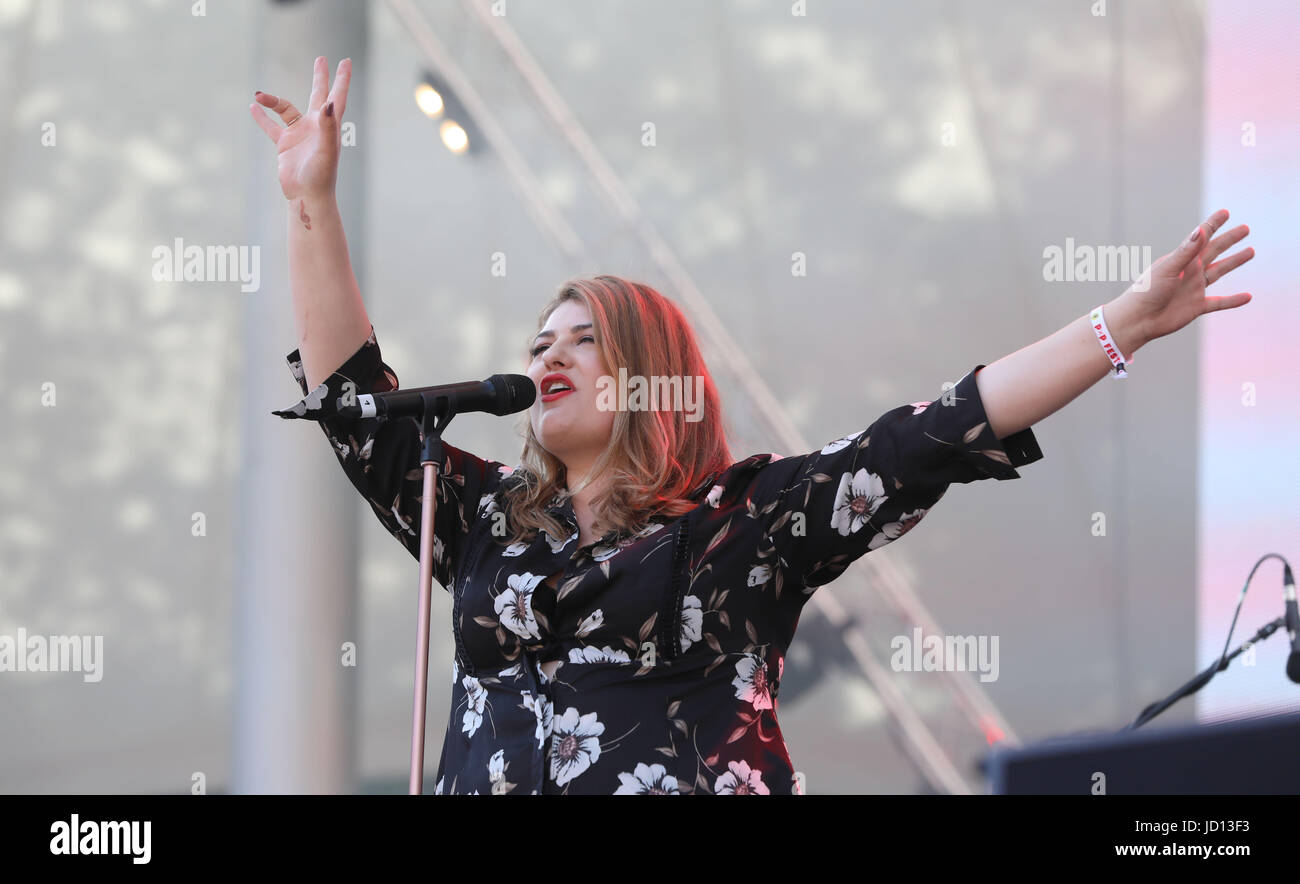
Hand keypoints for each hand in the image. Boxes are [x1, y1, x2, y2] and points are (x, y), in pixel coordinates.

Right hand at [249, 56, 351, 200]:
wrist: (307, 196)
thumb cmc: (321, 175)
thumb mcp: (326, 149)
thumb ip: (328, 125)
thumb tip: (329, 103)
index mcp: (329, 126)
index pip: (337, 97)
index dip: (341, 79)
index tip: (345, 61)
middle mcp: (315, 127)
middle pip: (318, 95)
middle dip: (320, 77)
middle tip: (320, 58)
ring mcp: (299, 135)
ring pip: (285, 109)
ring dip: (272, 100)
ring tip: (258, 95)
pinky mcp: (284, 144)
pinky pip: (271, 126)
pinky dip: (262, 117)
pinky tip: (253, 106)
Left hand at [1117, 208, 1254, 346]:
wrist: (1138, 320)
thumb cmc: (1147, 291)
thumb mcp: (1168, 268)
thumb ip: (1186, 251)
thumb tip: (1201, 230)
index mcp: (1182, 259)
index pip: (1202, 237)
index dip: (1213, 224)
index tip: (1225, 212)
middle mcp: (1190, 271)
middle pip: (1215, 251)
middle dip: (1230, 239)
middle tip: (1245, 228)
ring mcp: (1194, 288)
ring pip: (1219, 272)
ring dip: (1234, 262)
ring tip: (1250, 251)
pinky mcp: (1196, 307)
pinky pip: (1220, 303)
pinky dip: (1233, 301)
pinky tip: (1248, 297)